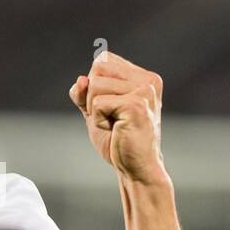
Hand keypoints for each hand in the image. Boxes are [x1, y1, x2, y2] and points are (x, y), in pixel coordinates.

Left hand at [68, 50, 167, 183]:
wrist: (135, 168)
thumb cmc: (117, 141)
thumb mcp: (94, 111)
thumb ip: (84, 92)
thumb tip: (81, 80)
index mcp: (144, 77)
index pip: (103, 60)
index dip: (94, 84)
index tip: (109, 107)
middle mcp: (148, 80)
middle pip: (98, 68)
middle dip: (93, 95)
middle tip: (111, 118)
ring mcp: (145, 91)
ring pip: (95, 85)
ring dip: (95, 110)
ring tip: (115, 125)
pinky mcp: (136, 105)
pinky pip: (97, 103)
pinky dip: (98, 120)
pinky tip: (116, 130)